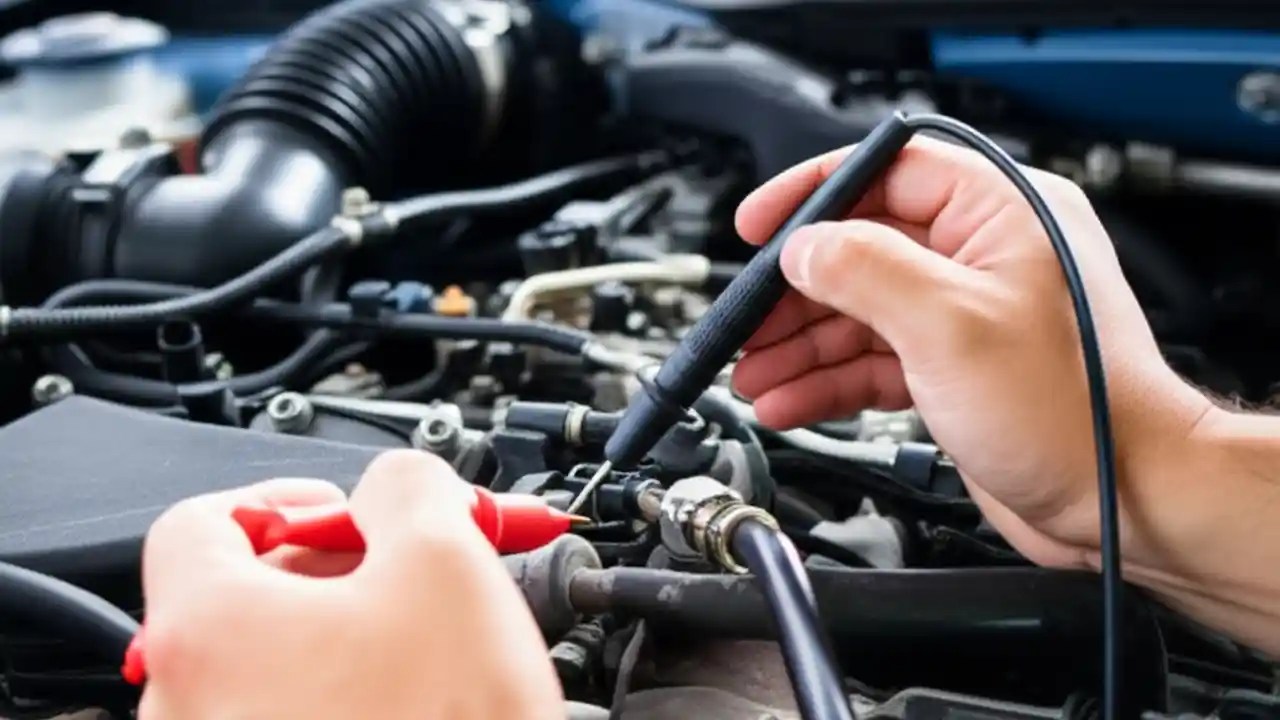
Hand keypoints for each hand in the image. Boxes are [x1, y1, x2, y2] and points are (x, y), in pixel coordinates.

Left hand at [137, 450, 561, 719]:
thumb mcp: (446, 564)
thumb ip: (412, 487)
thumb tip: (402, 482)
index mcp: (208, 628)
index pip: (207, 521)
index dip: (293, 499)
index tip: (355, 514)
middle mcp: (189, 707)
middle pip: (255, 597)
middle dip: (356, 568)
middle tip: (432, 569)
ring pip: (287, 669)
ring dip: (365, 635)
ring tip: (447, 641)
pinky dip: (359, 698)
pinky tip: (427, 701)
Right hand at [732, 136, 1214, 567]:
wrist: (1119, 501)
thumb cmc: (1075, 413)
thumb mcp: (951, 325)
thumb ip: (865, 270)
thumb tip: (804, 247)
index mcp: (1000, 213)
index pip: (886, 173)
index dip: (811, 195)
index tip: (758, 225)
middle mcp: (980, 255)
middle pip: (858, 250)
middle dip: (794, 293)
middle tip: (748, 323)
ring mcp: (963, 313)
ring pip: (857, 312)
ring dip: (800, 345)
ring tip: (754, 374)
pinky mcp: (951, 368)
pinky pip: (871, 360)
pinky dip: (827, 380)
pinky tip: (789, 400)